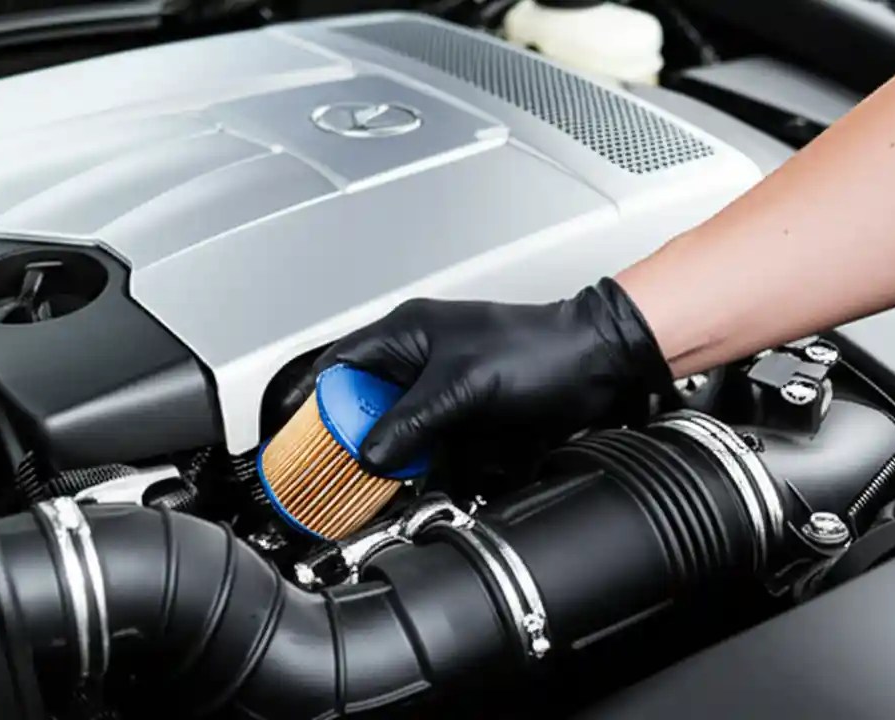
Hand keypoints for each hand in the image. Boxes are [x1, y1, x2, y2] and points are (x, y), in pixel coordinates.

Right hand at [309, 279, 671, 474]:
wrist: (597, 369)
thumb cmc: (541, 350)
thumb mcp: (464, 384)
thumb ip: (412, 420)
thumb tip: (372, 453)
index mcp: (405, 336)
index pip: (339, 366)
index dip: (312, 399)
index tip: (297, 435)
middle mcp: (416, 364)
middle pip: (360, 408)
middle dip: (347, 441)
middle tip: (334, 472)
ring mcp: (437, 396)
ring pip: (390, 436)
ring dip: (383, 463)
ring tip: (368, 490)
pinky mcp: (459, 424)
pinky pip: (423, 454)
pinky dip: (414, 474)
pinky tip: (410, 490)